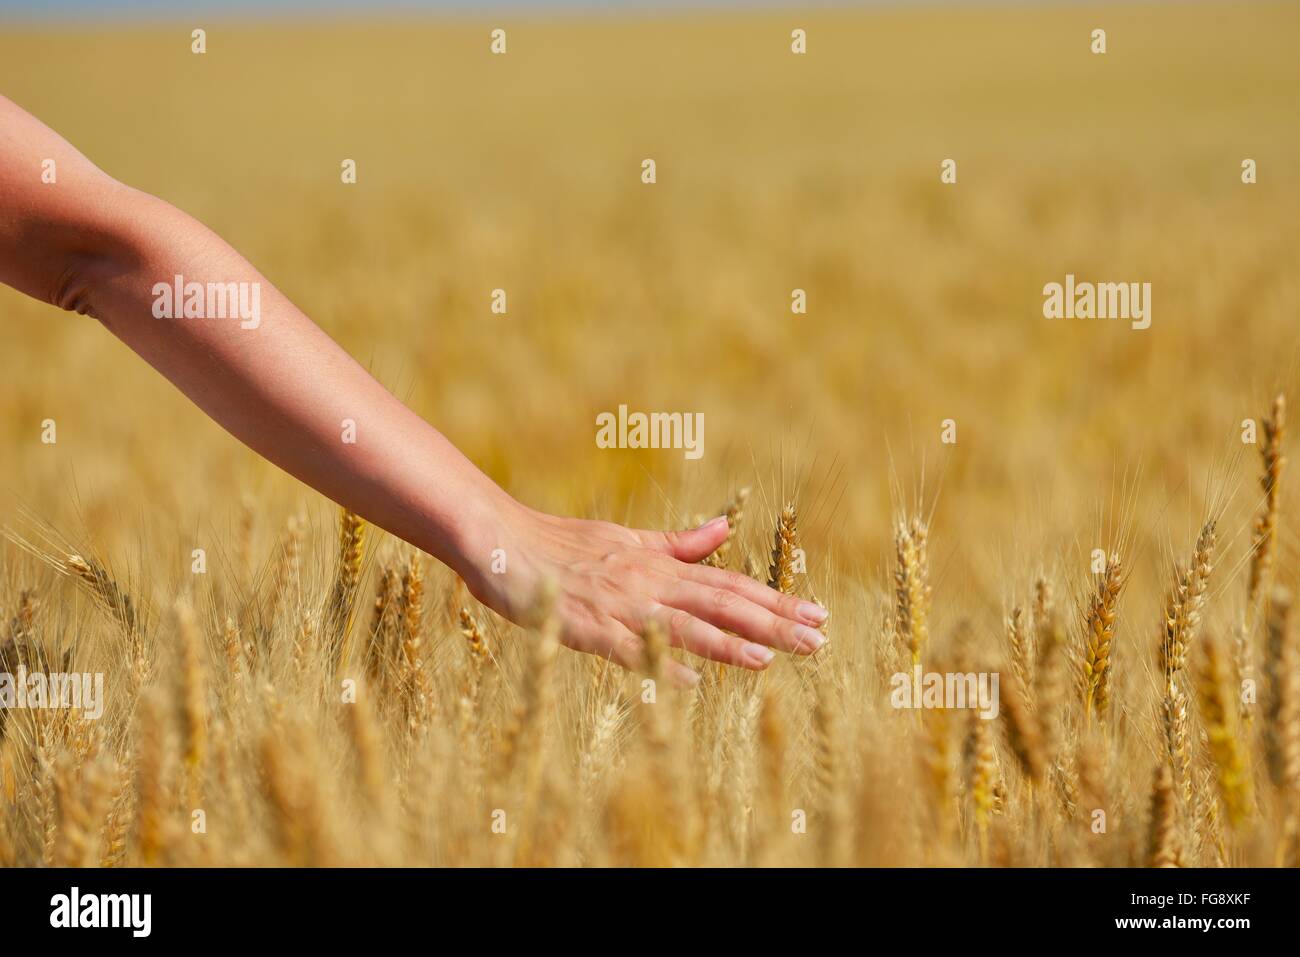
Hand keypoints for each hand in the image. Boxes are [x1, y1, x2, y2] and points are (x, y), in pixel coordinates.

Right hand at [461, 501, 828, 684]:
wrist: (501, 540)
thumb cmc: (561, 543)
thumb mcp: (627, 538)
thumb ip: (676, 542)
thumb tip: (723, 531)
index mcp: (660, 564)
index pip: (730, 584)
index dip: (776, 600)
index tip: (817, 612)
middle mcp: (649, 582)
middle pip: (720, 604)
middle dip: (772, 621)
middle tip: (819, 637)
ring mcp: (620, 605)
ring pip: (683, 625)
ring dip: (729, 642)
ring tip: (773, 656)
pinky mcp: (587, 626)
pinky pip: (628, 649)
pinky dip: (659, 663)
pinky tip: (690, 682)